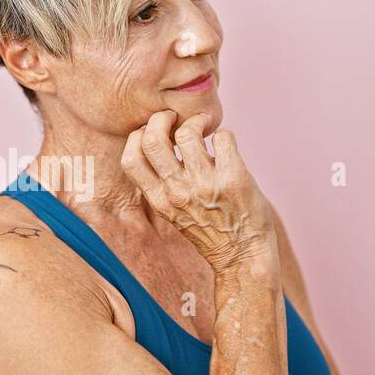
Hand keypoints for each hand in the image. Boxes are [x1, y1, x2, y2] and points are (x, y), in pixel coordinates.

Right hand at [120, 110, 277, 273]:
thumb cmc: (209, 229)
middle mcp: (178, 192)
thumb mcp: (172, 212)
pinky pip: (223, 137)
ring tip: (204, 125)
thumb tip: (157, 142)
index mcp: (159, 200)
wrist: (243, 256)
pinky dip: (224, 133)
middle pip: (153, 139)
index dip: (138, 136)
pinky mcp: (233, 177)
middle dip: (162, 118)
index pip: (131, 159)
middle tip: (175, 118)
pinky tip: (225, 145)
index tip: (153, 132)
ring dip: (196, 120)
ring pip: (188, 133)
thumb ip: (161, 184)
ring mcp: (205, 184)